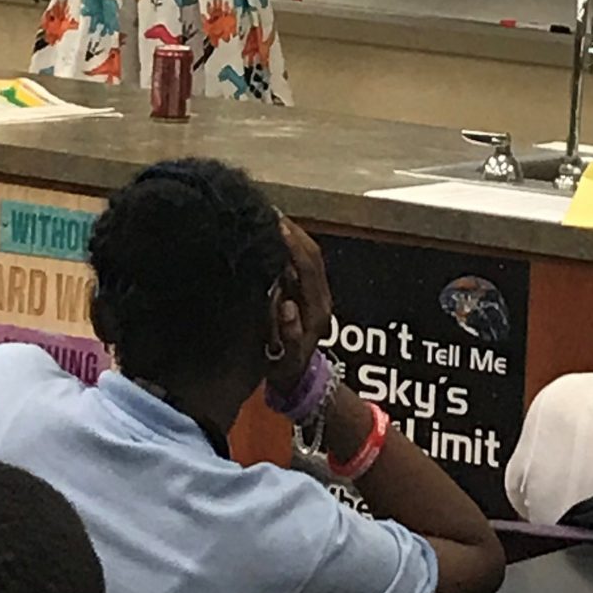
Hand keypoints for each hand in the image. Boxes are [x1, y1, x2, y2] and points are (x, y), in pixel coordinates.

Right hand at [272, 217, 333, 390]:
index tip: (273, 223)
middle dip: (293, 231)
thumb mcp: (284, 360)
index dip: (292, 244)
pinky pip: (307, 261)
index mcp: (317, 311)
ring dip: (294, 235)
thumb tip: (288, 306)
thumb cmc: (286, 370)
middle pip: (313, 255)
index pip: (307, 267)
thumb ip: (288, 334)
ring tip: (272, 217)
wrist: (299, 380)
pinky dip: (293, 245)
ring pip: (312, 255)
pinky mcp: (314, 292)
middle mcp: (323, 299)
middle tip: (269, 212)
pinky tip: (278, 235)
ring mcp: (321, 295)